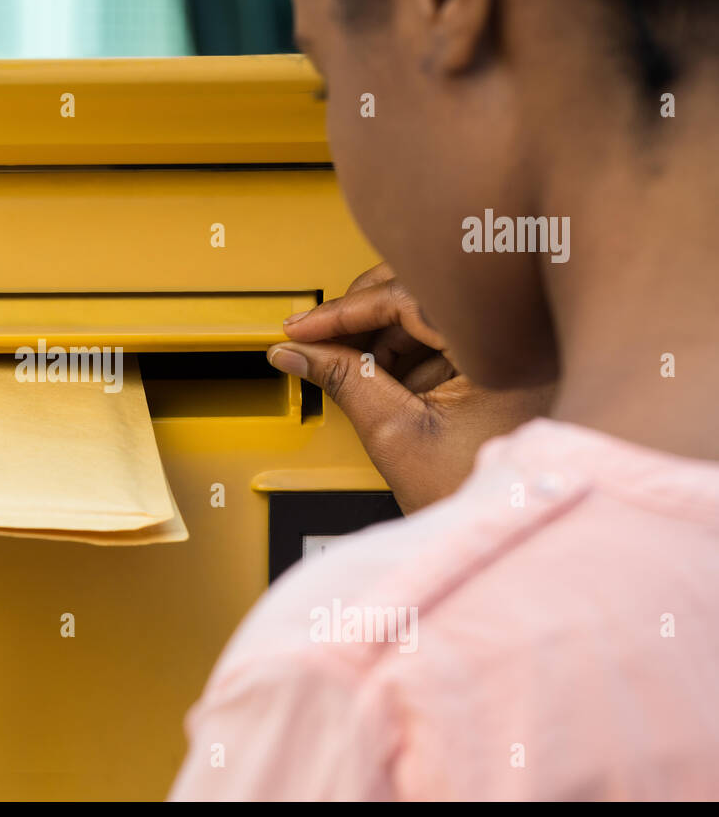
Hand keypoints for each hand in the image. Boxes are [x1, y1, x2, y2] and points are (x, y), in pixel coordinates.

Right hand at [268, 264, 554, 512]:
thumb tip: (298, 352)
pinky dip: (407, 349)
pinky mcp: (505, 359)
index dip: (344, 310)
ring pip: (429, 309)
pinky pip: (446, 333)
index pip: (407, 297)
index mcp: (500, 347)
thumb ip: (344, 381)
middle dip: (362, 315)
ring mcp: (514, 345)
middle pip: (420, 290)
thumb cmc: (478, 492)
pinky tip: (385, 378)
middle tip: (320, 339)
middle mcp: (518, 335)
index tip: (304, 327)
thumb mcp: (396, 435)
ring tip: (352, 370)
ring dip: (382, 335)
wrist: (511, 526)